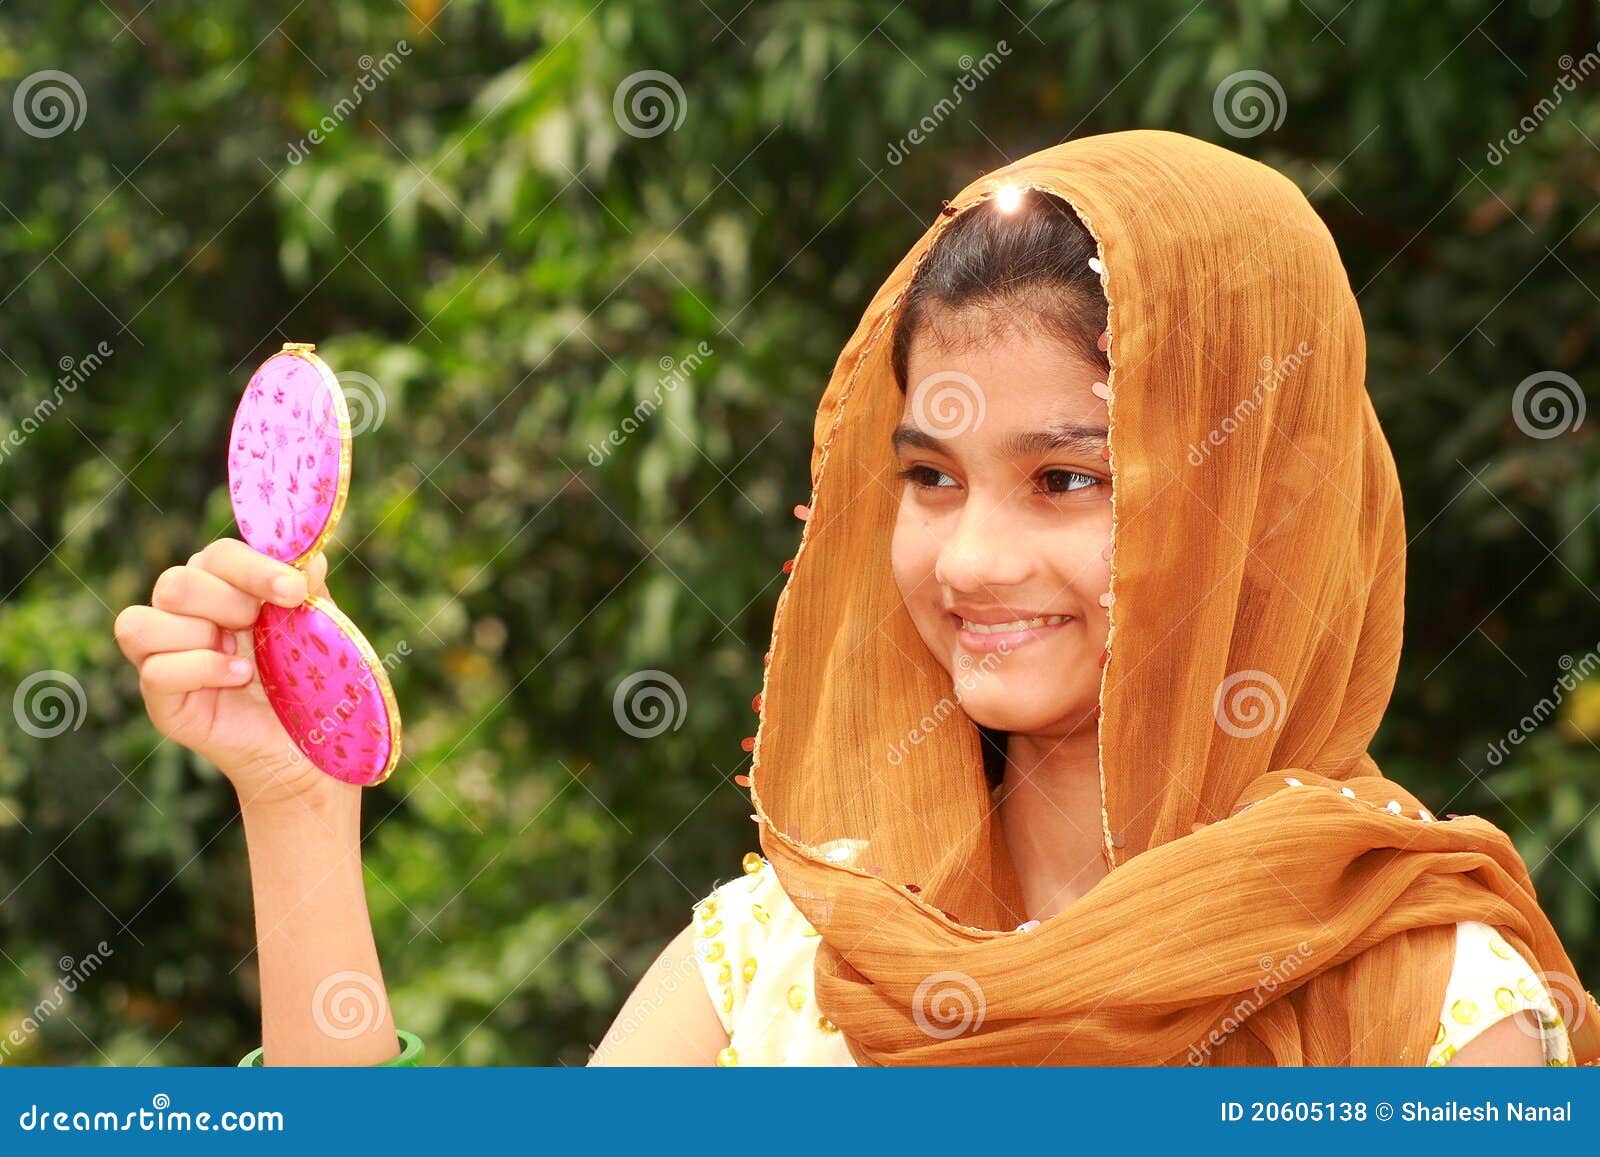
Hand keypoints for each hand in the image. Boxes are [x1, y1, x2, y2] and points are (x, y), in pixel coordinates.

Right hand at [115, 537, 349, 811]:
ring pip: (141, 622)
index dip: (252, 567)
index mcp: (221, 589)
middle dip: (227, 602)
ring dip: (201, 634)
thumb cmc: (310, 681)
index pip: (215, 556)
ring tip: (246, 658)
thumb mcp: (316, 627)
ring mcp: (166, 658)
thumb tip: (309, 558)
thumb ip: (308, 589)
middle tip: (260, 626)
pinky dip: (202, 669)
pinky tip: (239, 678)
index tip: (293, 591)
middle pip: (174, 583)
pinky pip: (155, 671)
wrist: (309, 746)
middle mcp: (184, 617)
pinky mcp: (162, 699)